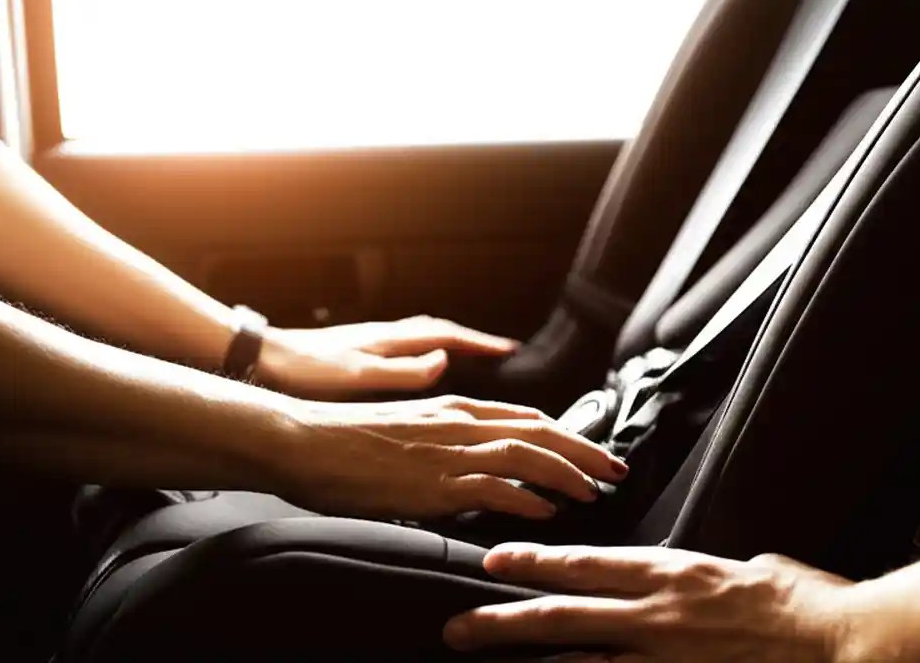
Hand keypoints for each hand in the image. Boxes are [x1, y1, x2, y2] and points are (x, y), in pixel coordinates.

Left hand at [257, 315, 517, 399]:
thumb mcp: (356, 377)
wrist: (256, 361)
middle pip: (438, 331)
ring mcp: (368, 342)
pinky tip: (416, 368)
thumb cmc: (302, 374)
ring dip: (448, 342)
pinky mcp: (354, 353)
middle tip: (499, 350)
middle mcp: (382, 336)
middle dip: (471, 339)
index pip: (446, 336)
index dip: (480, 343)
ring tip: (468, 355)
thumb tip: (445, 362)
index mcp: (388, 341)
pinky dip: (423, 352)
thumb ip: (401, 372)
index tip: (509, 349)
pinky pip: (403, 348)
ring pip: (420, 337)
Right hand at [275, 397, 627, 520]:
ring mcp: (447, 450)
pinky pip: (494, 486)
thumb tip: (474, 464)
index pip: (526, 417)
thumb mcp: (407, 430)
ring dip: (568, 471)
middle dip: (584, 450)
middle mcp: (458, 422)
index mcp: (453, 409)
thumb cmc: (345, 440)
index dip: (565, 433)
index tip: (590, 449)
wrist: (303, 440)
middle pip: (540, 431)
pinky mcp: (433, 480)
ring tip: (595, 489)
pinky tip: (548, 510)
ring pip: (527, 454)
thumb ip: (444, 441)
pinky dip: (527, 497)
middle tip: (616, 467)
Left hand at [443, 544, 851, 660]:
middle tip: (459, 627)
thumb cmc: (801, 605)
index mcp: (673, 573)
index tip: (497, 560)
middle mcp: (657, 615)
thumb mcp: (749, 569)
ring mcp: (664, 658)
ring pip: (579, 662)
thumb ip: (708, 575)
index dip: (536, 562)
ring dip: (531, 662)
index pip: (588, 564)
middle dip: (505, 619)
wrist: (835, 642)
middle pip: (564, 614)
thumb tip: (699, 579)